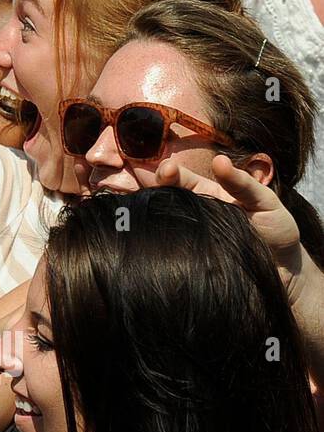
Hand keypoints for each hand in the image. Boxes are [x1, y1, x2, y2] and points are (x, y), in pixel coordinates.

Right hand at [156, 155, 305, 295]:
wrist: (285, 271)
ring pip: (159, 220)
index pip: (178, 178)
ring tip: (145, 203)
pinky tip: (151, 235)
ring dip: (151, 209)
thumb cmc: (275, 229)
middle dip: (153, 185)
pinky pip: (168, 247)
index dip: (167, 171)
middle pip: (161, 196)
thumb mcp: (264, 200)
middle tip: (153, 179)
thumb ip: (243, 183)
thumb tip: (218, 160)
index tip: (167, 169)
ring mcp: (187, 235)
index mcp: (205, 193)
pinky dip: (157, 240)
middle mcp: (191, 212)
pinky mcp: (187, 259)